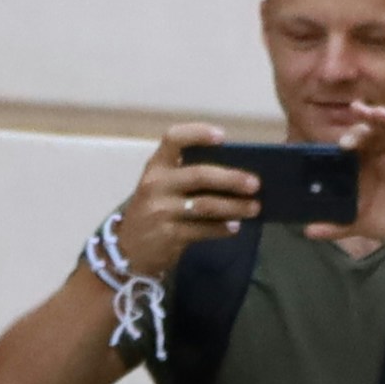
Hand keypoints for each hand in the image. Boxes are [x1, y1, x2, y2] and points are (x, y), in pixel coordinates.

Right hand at [118, 127, 261, 279]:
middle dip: (231, 179)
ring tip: (254, 208)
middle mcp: (156, 185)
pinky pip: (202, 230)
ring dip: (233, 207)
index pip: (173, 139)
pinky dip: (221, 228)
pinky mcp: (168, 234)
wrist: (129, 250)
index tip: (222, 137)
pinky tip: (235, 227)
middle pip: (199, 175)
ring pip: (204, 205)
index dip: (197, 134)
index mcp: (156, 167)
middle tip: (255, 183)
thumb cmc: (154, 211)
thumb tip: (235, 174)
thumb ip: (187, 177)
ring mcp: (161, 211)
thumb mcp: (161, 188)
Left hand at [341, 102, 384, 260]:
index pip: (364, 138)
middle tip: (355, 110)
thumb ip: (337, 225)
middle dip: (370, 119)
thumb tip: (309, 230)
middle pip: (384, 128)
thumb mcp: (362, 223)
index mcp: (376, 161)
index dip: (353, 134)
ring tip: (379, 113)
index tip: (339, 142)